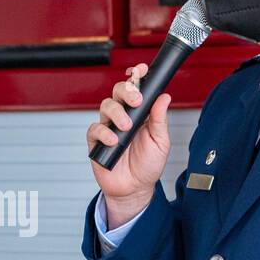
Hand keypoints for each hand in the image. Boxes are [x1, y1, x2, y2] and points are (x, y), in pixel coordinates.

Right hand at [86, 63, 170, 227]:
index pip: (136, 89)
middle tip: (136, 100)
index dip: (137, 76)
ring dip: (117, 113)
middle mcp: (123, 116)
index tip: (141, 70)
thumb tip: (164, 97)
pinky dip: (104, 132)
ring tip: (126, 127)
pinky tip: (114, 140)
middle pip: (118, 91)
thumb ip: (160, 119)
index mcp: (140, 113)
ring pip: (106, 106)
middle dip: (127, 90)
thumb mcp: (160, 142)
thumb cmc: (147, 166)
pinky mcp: (96, 141)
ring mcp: (108, 127)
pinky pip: (95, 129)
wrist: (134, 189)